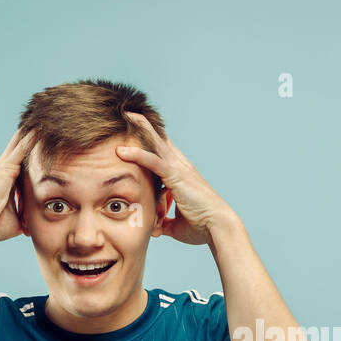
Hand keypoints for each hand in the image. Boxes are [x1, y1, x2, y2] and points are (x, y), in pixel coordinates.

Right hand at [0, 128, 38, 242]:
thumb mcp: (15, 223)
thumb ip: (25, 221)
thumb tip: (32, 228)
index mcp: (8, 182)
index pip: (24, 165)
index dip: (33, 155)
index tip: (45, 146)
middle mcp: (6, 170)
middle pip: (22, 149)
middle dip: (32, 136)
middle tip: (43, 121)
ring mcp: (5, 166)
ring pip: (23, 144)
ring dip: (33, 132)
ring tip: (45, 117)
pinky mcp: (6, 167)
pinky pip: (22, 149)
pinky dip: (31, 138)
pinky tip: (40, 127)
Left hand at [113, 111, 236, 245]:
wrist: (219, 228)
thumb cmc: (202, 228)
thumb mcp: (177, 225)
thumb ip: (164, 223)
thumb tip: (154, 229)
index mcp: (182, 175)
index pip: (164, 152)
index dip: (152, 140)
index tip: (139, 129)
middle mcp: (182, 166)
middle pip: (160, 139)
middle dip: (145, 125)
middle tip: (130, 112)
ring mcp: (179, 169)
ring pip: (156, 143)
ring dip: (140, 129)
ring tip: (126, 115)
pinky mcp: (176, 177)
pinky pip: (153, 162)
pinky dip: (137, 155)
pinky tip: (121, 151)